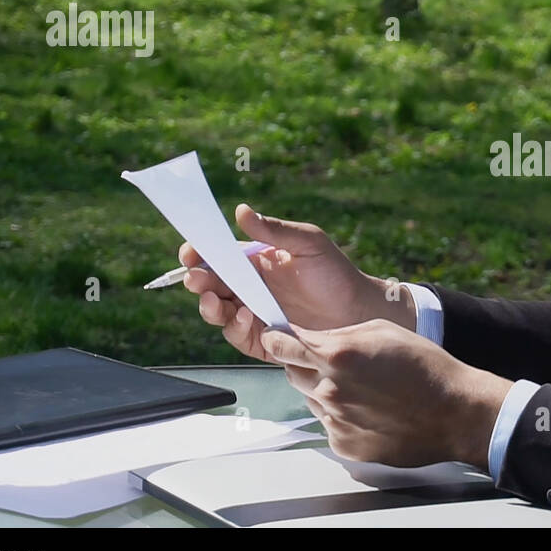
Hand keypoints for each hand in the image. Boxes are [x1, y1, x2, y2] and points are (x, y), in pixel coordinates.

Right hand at [180, 204, 413, 362]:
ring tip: (213, 300)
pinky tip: (242, 317)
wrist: (360, 311)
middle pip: (211, 286)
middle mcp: (250, 289)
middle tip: (196, 279)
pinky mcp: (265, 340)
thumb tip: (241, 211)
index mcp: (255, 262)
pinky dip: (234, 328)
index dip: (200, 254)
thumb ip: (274, 231)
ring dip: (209, 307)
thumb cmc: (336, 273)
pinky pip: (239, 336)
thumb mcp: (308, 243)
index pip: (218, 257)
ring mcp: (255, 315)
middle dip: (198, 282)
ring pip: (219, 313)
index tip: (190, 252)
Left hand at [260, 319, 512, 469]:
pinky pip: (329, 425)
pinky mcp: (344, 445)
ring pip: (310, 400)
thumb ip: (341, 333)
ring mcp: (335, 420)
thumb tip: (314, 339)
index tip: (280, 338)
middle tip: (337, 364)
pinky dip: (342, 417)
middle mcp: (329, 389)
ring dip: (325, 391)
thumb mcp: (383, 330)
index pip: (280, 344)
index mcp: (337, 354)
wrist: (455, 412)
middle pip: (291, 372)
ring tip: (364, 389)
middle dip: (304, 364)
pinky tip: (371, 410)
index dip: (277, 339)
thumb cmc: (426, 367)